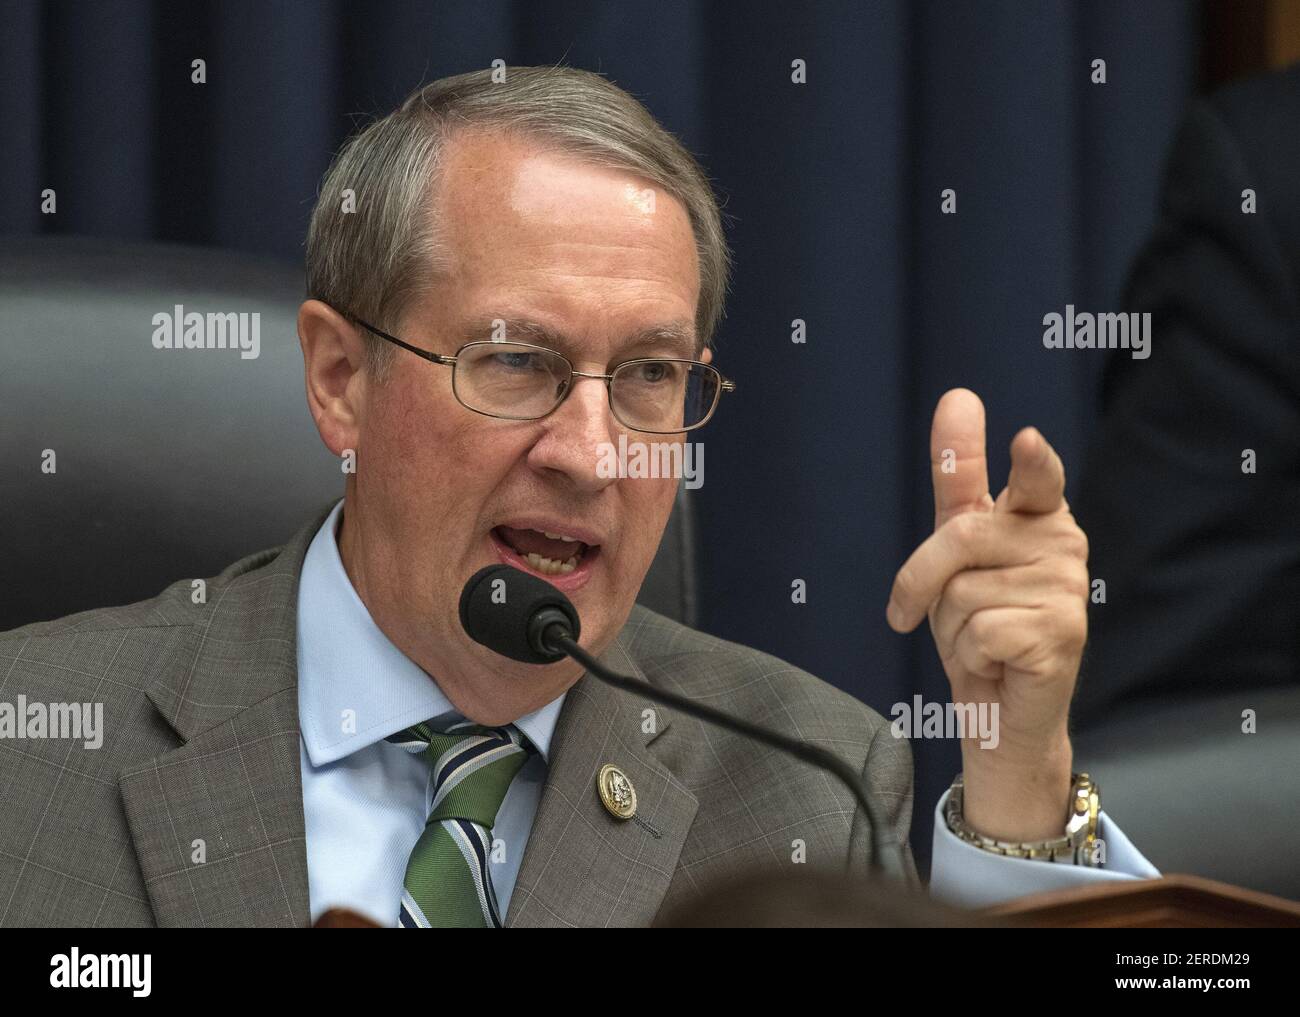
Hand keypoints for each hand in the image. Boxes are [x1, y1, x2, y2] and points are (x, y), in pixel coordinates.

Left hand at [886, 389, 1087, 841]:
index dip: (1030, 460)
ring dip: (950, 627)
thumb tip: (957, 396)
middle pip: (960, 537)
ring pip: (961, 592)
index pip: (1037, 476)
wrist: (1001, 710)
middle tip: (921, 612)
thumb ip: (958, 480)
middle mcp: (1064, 543)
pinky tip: (998, 663)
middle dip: (921, 580)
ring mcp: (1068, 589)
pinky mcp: (1061, 635)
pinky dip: (970, 657)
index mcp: (1038, 514)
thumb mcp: (954, 550)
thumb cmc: (978, 624)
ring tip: (981, 641)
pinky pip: (977, 633)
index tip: (1024, 438)